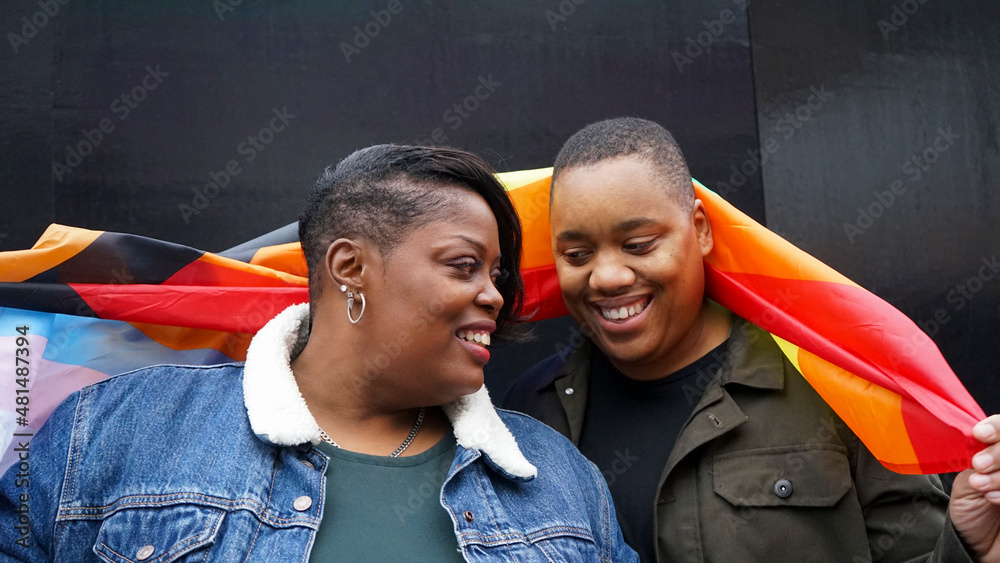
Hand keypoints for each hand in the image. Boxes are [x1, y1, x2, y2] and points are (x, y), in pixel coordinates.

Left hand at [951, 415, 999, 561]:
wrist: (977, 545)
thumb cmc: (972, 510)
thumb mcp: (967, 481)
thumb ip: (974, 459)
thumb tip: (977, 438)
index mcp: (997, 451)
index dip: (996, 427)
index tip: (979, 434)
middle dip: (999, 452)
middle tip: (979, 465)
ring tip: (981, 486)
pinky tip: (993, 499)